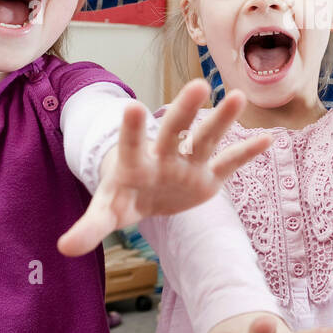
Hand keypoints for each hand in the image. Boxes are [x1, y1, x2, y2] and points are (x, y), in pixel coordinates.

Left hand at [57, 79, 273, 255]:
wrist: (145, 194)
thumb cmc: (123, 197)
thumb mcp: (106, 212)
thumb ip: (89, 227)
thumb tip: (63, 248)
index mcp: (135, 163)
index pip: (131, 144)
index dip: (133, 129)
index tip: (134, 106)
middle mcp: (163, 157)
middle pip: (174, 131)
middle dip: (184, 110)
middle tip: (197, 85)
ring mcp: (188, 164)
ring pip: (206, 138)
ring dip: (221, 119)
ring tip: (238, 96)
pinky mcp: (208, 177)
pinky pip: (229, 164)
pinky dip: (247, 153)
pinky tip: (268, 138)